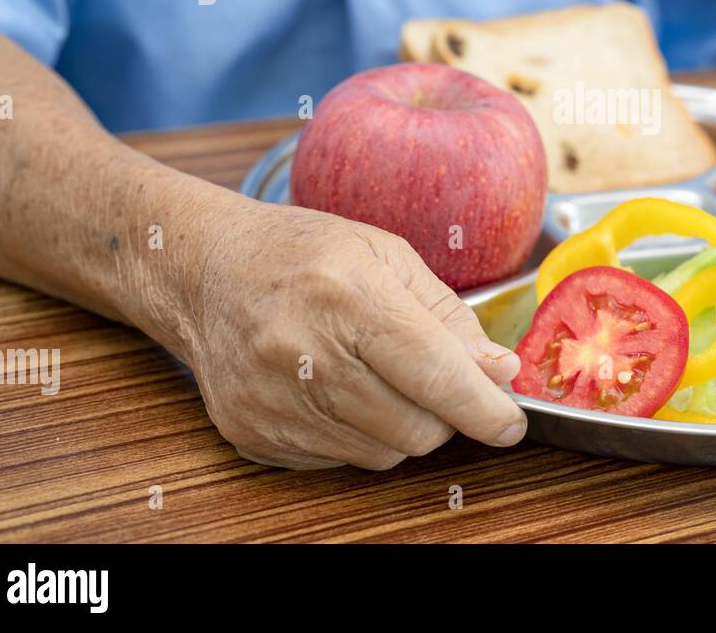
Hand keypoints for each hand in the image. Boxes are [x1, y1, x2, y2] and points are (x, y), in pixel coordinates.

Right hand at [187, 201, 527, 469]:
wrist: (204, 271)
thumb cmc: (301, 253)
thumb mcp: (386, 256)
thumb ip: (449, 316)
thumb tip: (499, 371)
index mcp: (346, 295)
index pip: (435, 372)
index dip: (483, 407)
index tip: (511, 422)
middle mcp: (303, 352)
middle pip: (415, 427)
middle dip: (446, 414)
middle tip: (437, 380)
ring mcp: (273, 399)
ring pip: (383, 452)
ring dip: (403, 426)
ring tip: (380, 376)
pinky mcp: (253, 432)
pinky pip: (339, 461)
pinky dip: (359, 435)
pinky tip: (339, 390)